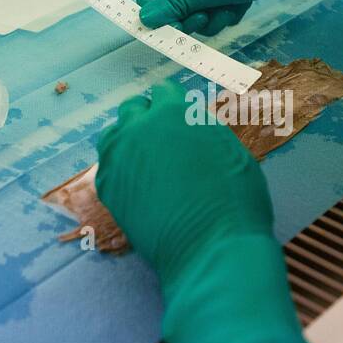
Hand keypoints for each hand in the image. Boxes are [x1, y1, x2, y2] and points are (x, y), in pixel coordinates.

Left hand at [95, 80, 323, 342]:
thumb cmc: (236, 203)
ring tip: (144, 162)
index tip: (176, 120)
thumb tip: (193, 133)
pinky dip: (118, 173)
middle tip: (160, 141)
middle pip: (132, 111)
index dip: (172, 106)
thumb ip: (204, 134)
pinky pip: (106, 170)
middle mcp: (141, 128)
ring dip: (126, 143)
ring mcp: (119, 159)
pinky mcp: (108, 189)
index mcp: (176, 112)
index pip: (163, 93)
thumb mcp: (232, 154)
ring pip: (112, 137)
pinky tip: (136, 187)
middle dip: (146, 121)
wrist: (211, 249)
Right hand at [136, 0, 320, 34]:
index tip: (174, 31)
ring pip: (198, 11)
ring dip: (213, 17)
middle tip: (208, 16)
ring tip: (231, 7)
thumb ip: (176, 5)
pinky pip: (217, 8)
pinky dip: (228, 11)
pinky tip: (242, 3)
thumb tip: (144, 19)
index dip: (158, 14)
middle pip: (174, 5)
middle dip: (192, 17)